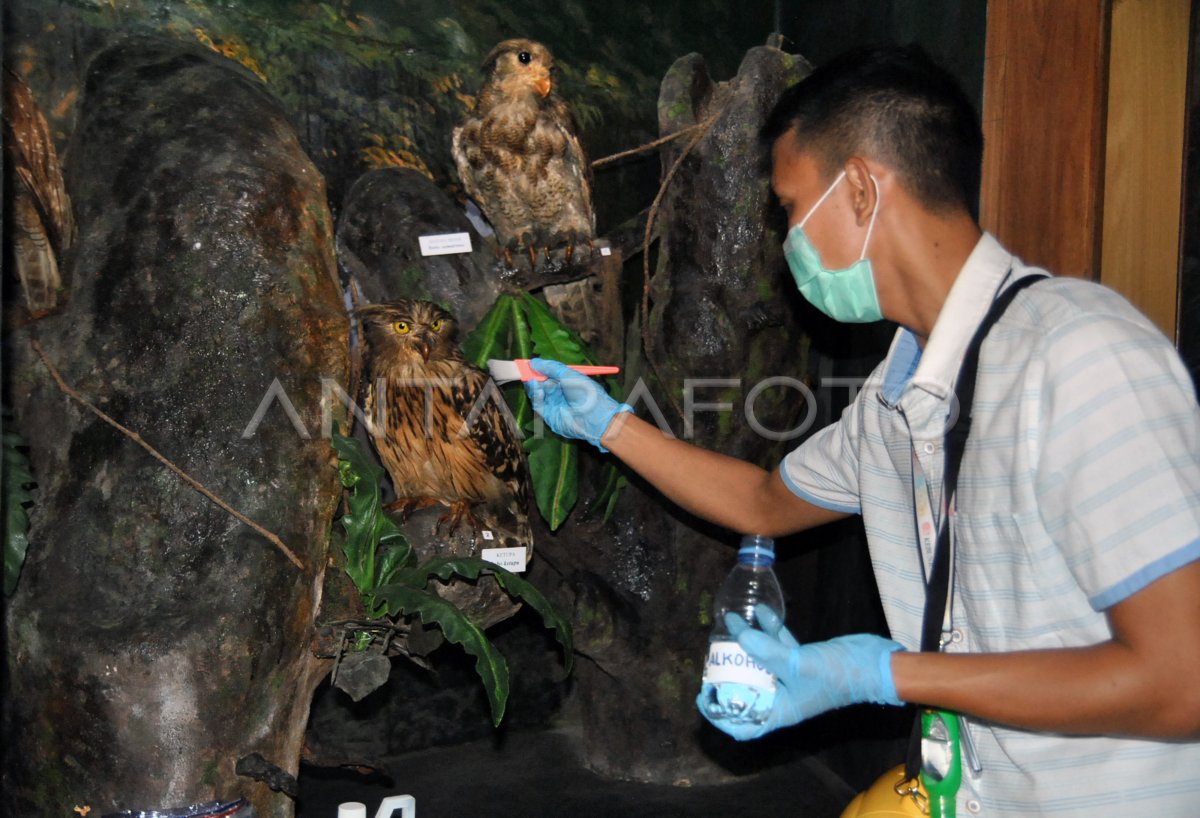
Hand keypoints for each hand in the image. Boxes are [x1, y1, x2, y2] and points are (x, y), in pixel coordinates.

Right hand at [524, 358, 631, 451]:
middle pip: (541, 383)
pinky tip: (538, 390)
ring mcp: (554, 405)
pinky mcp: (549, 416)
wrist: (594, 417)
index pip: (549, 373)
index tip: (529, 363)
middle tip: (525, 370)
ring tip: (533, 380)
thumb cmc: (586, 393)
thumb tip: (534, 362)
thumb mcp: (569, 375)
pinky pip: (538, 405)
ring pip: (538, 393)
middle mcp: (560, 393)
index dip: (539, 368)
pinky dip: (536, 396)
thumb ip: (551, 367)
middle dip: (533, 376)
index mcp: (567, 382)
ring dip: (534, 386)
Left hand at [699, 604, 903, 739]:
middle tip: (713, 654)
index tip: (702, 696)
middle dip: (728, 672)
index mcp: (780, 711)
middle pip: (746, 690)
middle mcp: (782, 697)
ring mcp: (792, 678)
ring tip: (731, 624)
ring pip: (761, 663)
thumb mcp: (797, 663)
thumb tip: (739, 636)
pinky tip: (761, 611)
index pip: (742, 724)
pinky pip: (780, 645)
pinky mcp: (802, 660)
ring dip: (747, 644)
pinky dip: (770, 630)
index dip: (719, 715)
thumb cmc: (838, 674)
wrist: (875, 664)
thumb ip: (767, 651)